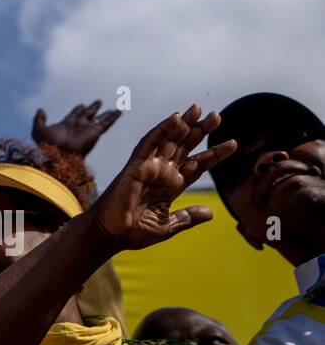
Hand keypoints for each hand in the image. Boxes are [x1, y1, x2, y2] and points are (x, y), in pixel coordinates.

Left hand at [33, 100, 121, 156]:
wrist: (58, 155)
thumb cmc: (48, 144)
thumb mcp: (38, 129)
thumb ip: (38, 119)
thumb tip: (41, 109)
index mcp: (66, 124)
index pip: (74, 114)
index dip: (78, 109)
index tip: (81, 105)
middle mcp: (78, 126)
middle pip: (87, 114)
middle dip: (92, 108)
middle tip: (98, 101)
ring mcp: (87, 128)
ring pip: (98, 117)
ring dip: (104, 112)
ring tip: (112, 108)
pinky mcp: (95, 132)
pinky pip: (106, 122)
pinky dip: (113, 117)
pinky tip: (119, 111)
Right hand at [89, 105, 236, 251]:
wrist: (111, 235)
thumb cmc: (134, 232)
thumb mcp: (168, 226)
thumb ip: (187, 217)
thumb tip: (210, 212)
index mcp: (171, 186)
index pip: (197, 165)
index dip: (214, 154)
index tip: (233, 144)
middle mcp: (162, 172)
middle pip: (186, 147)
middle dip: (200, 131)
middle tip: (216, 115)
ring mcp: (149, 167)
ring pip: (170, 140)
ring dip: (185, 124)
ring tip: (199, 109)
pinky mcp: (136, 165)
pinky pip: (150, 143)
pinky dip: (162, 130)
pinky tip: (176, 119)